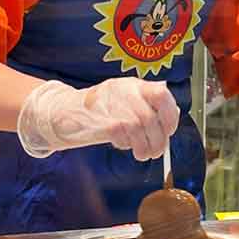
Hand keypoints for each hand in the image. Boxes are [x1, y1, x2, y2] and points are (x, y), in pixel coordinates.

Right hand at [17, 78, 179, 160]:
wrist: (66, 112)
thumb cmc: (101, 109)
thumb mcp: (126, 99)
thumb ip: (147, 103)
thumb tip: (172, 115)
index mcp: (134, 84)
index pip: (162, 94)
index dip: (170, 115)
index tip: (169, 129)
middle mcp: (125, 91)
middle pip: (151, 118)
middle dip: (159, 139)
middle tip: (157, 151)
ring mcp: (113, 105)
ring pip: (139, 129)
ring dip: (146, 147)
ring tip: (143, 153)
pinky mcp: (103, 121)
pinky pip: (123, 136)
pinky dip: (127, 145)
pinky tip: (123, 145)